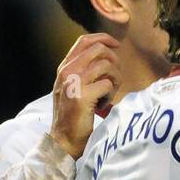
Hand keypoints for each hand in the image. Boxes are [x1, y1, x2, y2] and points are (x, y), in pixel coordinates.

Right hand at [50, 34, 120, 158]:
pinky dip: (111, 94)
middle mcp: (66, 71)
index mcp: (64, 67)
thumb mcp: (72, 87)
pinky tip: (103, 104)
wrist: (63, 140)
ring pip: (106, 65)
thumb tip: (106, 54)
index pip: (84, 41)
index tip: (116, 45)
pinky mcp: (81, 96)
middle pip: (99, 49)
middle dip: (114, 61)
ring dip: (115, 79)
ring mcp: (73, 83)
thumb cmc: (72, 114)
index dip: (104, 39)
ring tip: (108, 93)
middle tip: (114, 78)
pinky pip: (107, 84)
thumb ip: (83, 70)